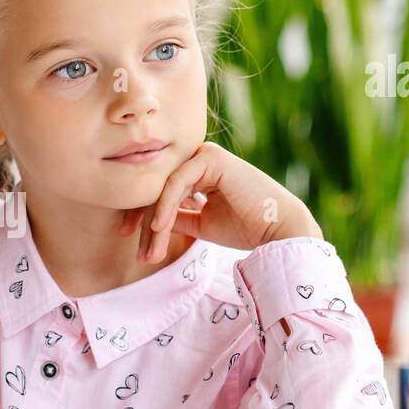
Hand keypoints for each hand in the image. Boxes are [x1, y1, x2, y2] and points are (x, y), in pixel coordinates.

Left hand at [120, 142, 322, 262]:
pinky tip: (158, 227)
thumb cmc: (244, 227)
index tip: (131, 242)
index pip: (160, 191)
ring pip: (164, 188)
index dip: (142, 215)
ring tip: (150, 251)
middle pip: (158, 188)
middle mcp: (199, 159)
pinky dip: (165, 206)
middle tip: (139, 253)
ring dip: (154, 223)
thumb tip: (147, 222)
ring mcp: (205, 155)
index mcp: (198, 172)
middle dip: (143, 222)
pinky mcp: (211, 158)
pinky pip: (177, 182)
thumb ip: (175, 217)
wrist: (277, 230)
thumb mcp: (200, 223)